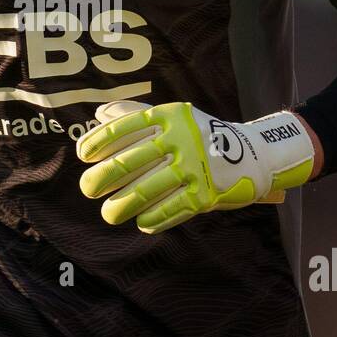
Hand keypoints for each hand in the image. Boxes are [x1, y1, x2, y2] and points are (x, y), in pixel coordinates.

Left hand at [76, 100, 314, 234]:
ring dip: (122, 205)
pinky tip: (142, 222)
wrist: (253, 153)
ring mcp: (194, 167)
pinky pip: (171, 210)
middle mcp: (181, 139)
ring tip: (109, 214)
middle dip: (103, 178)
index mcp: (170, 116)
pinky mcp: (206, 194)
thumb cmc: (200, 135)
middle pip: (131, 161)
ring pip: (147, 190)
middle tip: (87, 188)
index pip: (126, 126)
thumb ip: (137, 115)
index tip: (83, 155)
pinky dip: (153, 219)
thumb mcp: (174, 116)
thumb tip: (99, 116)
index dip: (100, 141)